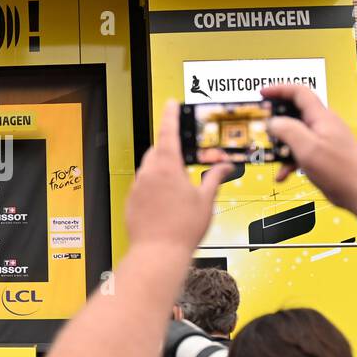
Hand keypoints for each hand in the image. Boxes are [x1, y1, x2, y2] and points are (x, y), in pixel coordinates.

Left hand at [125, 100, 231, 252]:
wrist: (158, 253)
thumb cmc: (182, 229)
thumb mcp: (205, 200)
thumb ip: (214, 178)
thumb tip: (225, 167)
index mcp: (168, 167)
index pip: (169, 131)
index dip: (170, 115)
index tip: (170, 103)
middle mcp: (148, 173)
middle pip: (158, 151)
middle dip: (170, 152)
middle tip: (184, 161)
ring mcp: (137, 186)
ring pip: (149, 169)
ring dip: (161, 171)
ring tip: (177, 189)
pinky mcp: (131, 201)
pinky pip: (142, 186)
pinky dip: (153, 188)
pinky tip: (165, 204)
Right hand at [262, 83, 356, 212]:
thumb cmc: (341, 171)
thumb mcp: (308, 149)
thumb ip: (288, 131)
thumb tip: (273, 122)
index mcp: (322, 117)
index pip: (299, 93)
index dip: (279, 90)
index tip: (263, 93)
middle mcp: (324, 125)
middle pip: (295, 113)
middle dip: (276, 121)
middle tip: (263, 128)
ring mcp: (324, 139)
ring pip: (296, 134)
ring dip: (282, 145)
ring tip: (273, 156)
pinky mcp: (324, 153)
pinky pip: (301, 150)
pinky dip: (290, 160)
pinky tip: (284, 173)